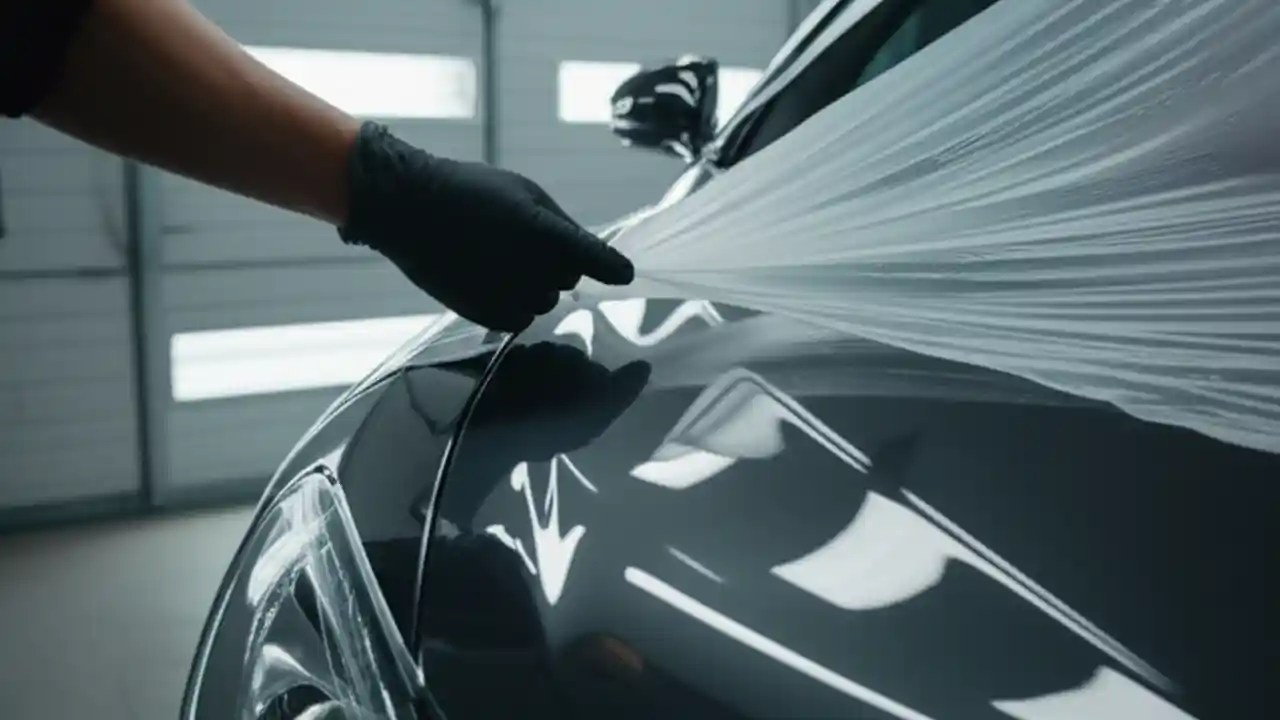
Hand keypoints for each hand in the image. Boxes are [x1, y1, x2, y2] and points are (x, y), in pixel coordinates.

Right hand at [340, 122, 633, 330]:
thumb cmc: (471, 191)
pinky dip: (512, 303)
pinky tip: (488, 277)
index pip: (592, 258)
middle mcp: (527, 266)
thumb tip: (587, 252)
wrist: (409, 209)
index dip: (611, 268)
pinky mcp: (485, 315)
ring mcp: (506, 294)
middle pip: (568, 278)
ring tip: (498, 258)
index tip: (626, 275)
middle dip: (555, 263)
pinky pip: (519, 318)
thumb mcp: (523, 192)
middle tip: (520, 241)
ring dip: (533, 285)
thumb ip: (561, 225)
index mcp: (541, 230)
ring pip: (544, 301)